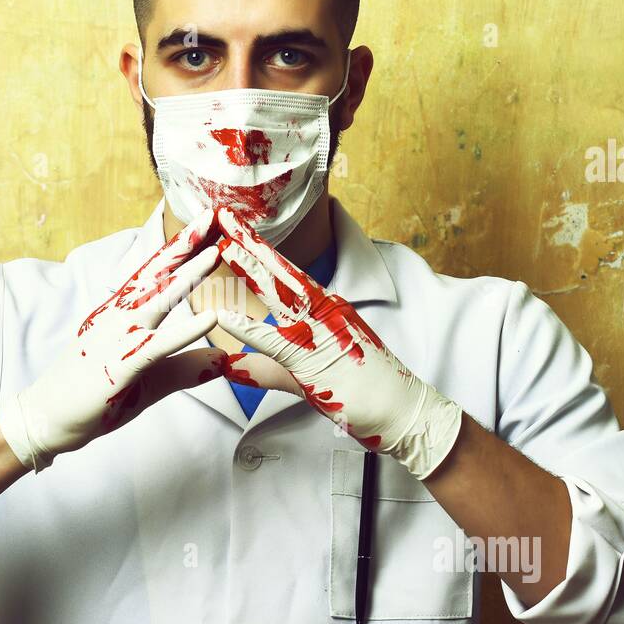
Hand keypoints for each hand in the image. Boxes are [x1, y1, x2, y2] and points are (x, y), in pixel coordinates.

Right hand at [0, 207, 228, 470]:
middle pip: (155, 275)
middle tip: (212, 215)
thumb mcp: (149, 380)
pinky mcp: (119, 368)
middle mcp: (118, 319)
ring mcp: (116, 340)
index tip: (204, 225)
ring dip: (187, 277)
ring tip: (215, 253)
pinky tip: (211, 318)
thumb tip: (222, 358)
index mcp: (120, 315)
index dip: (178, 250)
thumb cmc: (92, 396)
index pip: (153, 275)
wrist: (45, 420)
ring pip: (157, 302)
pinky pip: (158, 347)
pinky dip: (185, 331)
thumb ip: (184, 367)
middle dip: (184, 245)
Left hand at [212, 206, 463, 479]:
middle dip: (249, 242)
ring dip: (249, 270)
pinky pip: (276, 343)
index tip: (234, 227)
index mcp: (324, 307)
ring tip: (221, 246)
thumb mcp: (301, 375)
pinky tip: (225, 316)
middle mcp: (324, 310)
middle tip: (222, 215)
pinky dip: (250, 329)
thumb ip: (263, 368)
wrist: (401, 409)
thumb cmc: (359, 390)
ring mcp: (322, 332)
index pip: (284, 273)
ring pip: (279, 294)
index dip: (258, 248)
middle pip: (279, 271)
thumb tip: (229, 365)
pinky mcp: (315, 361)